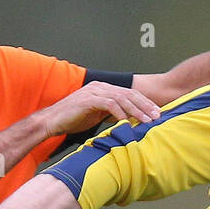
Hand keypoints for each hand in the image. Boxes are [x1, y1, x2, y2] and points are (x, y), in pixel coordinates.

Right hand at [38, 82, 161, 136]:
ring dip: (136, 110)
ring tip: (147, 120)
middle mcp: (100, 86)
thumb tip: (126, 119)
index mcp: (103, 88)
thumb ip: (110, 114)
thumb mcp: (96, 115)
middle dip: (145, 105)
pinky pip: (109, 105)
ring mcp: (94, 91)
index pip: (128, 94)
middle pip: (128, 94)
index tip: (155, 113)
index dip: (143, 103)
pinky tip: (128, 122)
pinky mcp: (88, 100)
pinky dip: (120, 113)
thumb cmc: (72, 119)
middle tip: (157, 116)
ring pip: (121, 99)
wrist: (52, 121)